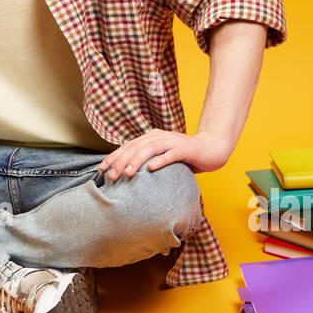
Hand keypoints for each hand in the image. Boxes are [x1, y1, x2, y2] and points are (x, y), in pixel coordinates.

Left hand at [96, 129, 234, 181]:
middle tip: (110, 176)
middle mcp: (159, 137)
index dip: (113, 157)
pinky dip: (160, 160)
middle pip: (135, 147)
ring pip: (150, 149)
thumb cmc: (184, 156)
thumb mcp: (162, 157)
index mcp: (151, 137)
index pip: (128, 146)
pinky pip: (171, 154)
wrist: (212, 148)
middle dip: (121, 161)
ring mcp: (172, 142)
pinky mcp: (185, 149)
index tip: (101, 169)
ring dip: (137, 161)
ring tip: (127, 173)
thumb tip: (126, 174)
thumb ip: (147, 161)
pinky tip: (151, 169)